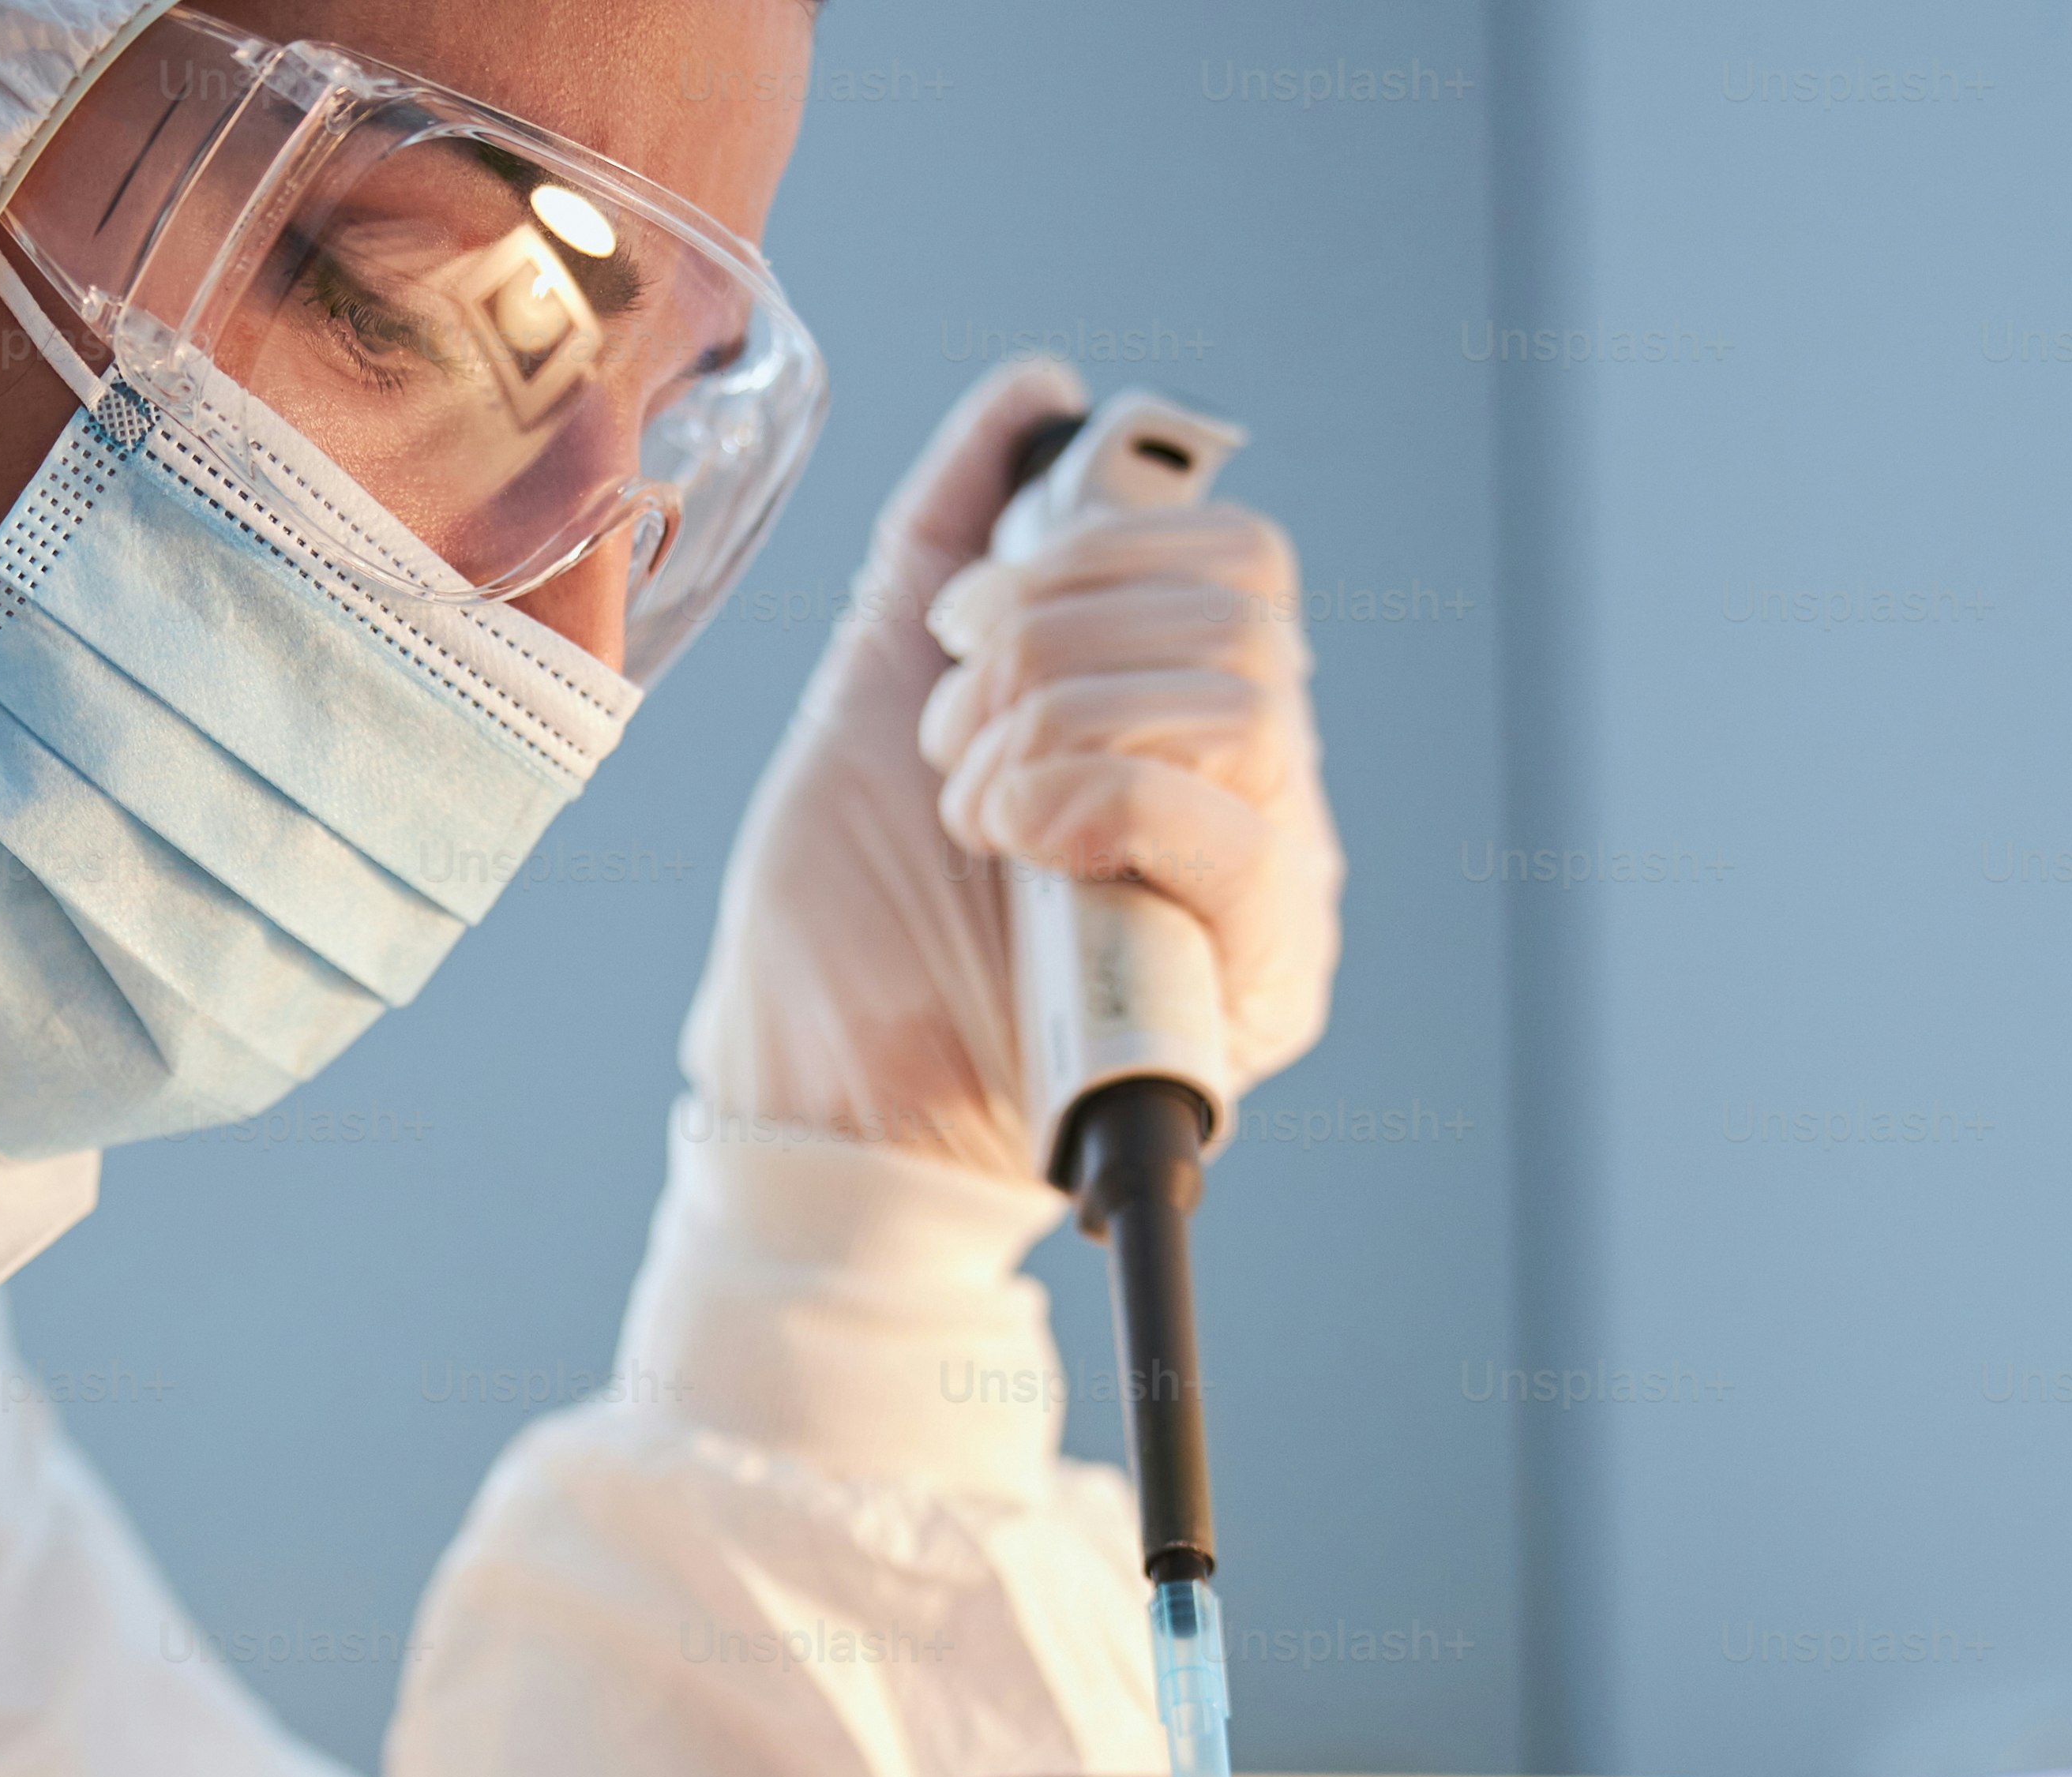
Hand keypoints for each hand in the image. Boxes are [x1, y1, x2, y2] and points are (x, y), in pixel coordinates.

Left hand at [679, 356, 1344, 1182]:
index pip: (1234, 560)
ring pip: (1245, 698)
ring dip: (1062, 718)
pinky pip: (1231, 824)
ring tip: (969, 798)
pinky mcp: (1254, 981)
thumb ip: (959, 525)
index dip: (1091, 550)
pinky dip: (1092, 793)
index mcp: (1182, 718)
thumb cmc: (846, 914)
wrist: (806, 1086)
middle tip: (950, 724)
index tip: (956, 622)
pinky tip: (1008, 836)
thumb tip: (1040, 396)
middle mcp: (1254, 798)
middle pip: (1244, 611)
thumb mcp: (883, 676)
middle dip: (1056, 633)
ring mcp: (1266, 888)